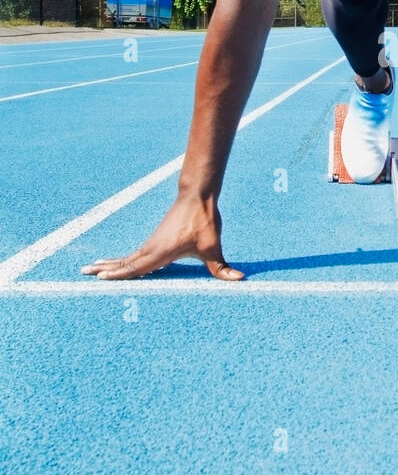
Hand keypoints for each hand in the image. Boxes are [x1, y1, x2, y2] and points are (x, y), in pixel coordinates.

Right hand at [81, 196, 242, 280]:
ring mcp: (152, 243)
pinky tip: (119, 265)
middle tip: (82, 273)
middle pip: (124, 263)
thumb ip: (222, 267)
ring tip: (91, 269)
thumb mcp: (214, 247)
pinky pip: (136, 254)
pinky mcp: (156, 239)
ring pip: (127, 258)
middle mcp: (151, 248)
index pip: (135, 267)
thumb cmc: (204, 222)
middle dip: (104, 270)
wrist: (197, 195)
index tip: (99, 279)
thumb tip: (239, 279)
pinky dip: (123, 260)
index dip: (118, 274)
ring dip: (110, 264)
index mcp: (160, 252)